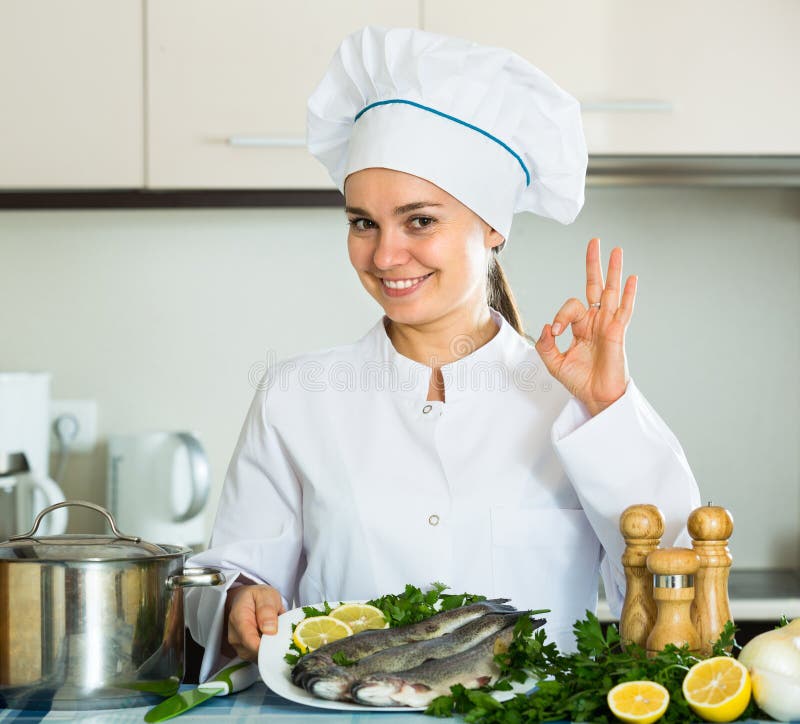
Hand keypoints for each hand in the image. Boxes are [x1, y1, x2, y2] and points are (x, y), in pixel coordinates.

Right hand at [224, 584, 284, 661]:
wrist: (247, 600)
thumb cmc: (257, 597)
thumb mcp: (265, 595)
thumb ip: (267, 610)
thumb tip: (270, 630)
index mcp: (238, 618)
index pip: (250, 641)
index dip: (266, 646)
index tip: (279, 642)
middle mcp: (235, 636)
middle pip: (254, 651)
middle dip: (270, 645)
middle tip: (281, 632)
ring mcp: (238, 646)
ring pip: (257, 657)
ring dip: (270, 648)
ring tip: (275, 632)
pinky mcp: (245, 652)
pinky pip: (258, 657)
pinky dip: (267, 650)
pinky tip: (272, 639)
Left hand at [534, 238, 636, 415]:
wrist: (596, 396)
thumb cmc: (579, 380)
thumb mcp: (553, 362)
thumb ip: (546, 345)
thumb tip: (549, 326)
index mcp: (581, 327)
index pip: (570, 307)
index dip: (560, 315)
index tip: (556, 332)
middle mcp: (596, 322)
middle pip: (595, 286)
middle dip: (593, 264)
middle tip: (594, 242)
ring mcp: (608, 325)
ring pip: (612, 292)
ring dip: (614, 271)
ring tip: (617, 250)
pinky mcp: (618, 332)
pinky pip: (624, 310)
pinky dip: (628, 294)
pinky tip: (631, 278)